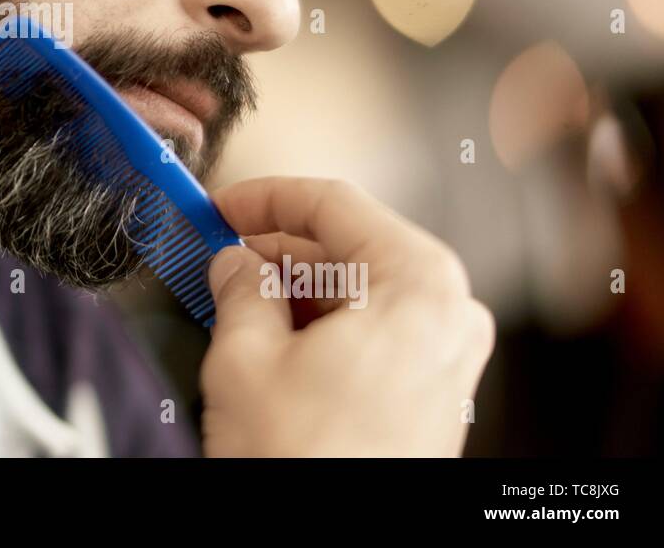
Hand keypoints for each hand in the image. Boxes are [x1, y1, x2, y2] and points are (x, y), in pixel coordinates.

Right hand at [199, 177, 494, 456]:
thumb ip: (238, 288)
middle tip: (216, 254)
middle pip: (350, 248)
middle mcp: (447, 314)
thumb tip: (232, 263)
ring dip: (294, 291)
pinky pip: (373, 332)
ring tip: (232, 301)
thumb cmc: (311, 465)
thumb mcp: (246, 356)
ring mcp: (445, 357)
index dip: (264, 197)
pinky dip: (320, 326)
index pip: (334, 204)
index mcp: (418, 284)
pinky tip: (268, 338)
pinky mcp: (431, 394)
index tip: (220, 206)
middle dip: (275, 251)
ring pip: (359, 292)